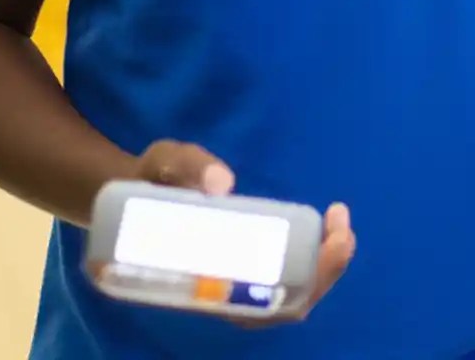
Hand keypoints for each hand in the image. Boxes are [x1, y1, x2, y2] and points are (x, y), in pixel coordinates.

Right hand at [133, 140, 356, 324]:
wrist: (132, 190)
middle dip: (324, 271)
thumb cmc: (149, 182)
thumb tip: (221, 183)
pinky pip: (290, 278)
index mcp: (196, 286)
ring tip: (340, 224)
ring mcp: (237, 285)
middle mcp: (221, 295)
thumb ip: (186, 168)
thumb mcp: (162, 164)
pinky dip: (316, 258)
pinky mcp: (248, 268)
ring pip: (294, 295)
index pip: (257, 311)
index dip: (296, 287)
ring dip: (326, 266)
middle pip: (286, 305)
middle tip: (342, 229)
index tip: (324, 246)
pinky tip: (330, 227)